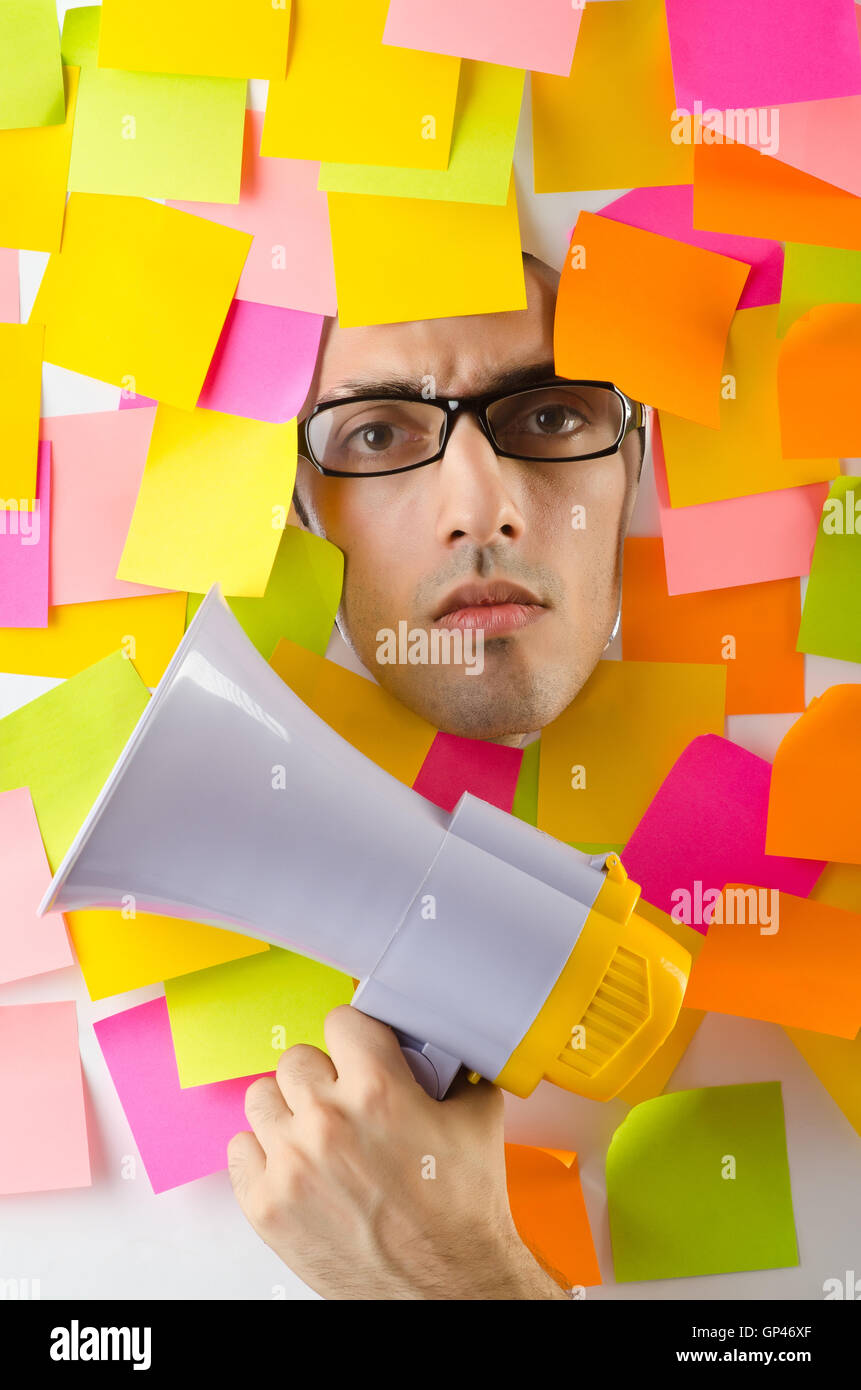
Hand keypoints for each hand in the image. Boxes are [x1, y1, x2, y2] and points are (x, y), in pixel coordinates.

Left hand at [227, 1005, 569, 1300]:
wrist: (448, 1287)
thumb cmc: (461, 1213)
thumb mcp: (477, 1118)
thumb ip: (452, 1068)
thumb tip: (439, 1045)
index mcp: (378, 1089)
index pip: (339, 1020)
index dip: (354, 1037)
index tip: (358, 1051)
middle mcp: (327, 1120)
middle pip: (294, 1058)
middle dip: (321, 1075)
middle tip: (342, 1101)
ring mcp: (291, 1164)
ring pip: (260, 1097)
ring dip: (287, 1110)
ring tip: (315, 1133)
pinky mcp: (267, 1205)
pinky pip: (239, 1149)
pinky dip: (263, 1154)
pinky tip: (295, 1165)